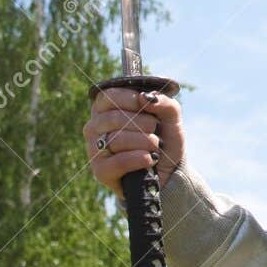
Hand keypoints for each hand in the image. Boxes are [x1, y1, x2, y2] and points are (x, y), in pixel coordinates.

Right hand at [83, 83, 185, 199]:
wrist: (170, 170)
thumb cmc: (165, 138)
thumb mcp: (171, 117)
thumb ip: (163, 102)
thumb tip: (145, 97)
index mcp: (106, 107)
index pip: (109, 95)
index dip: (131, 99)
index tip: (149, 107)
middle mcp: (95, 126)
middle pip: (114, 118)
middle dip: (143, 123)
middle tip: (155, 130)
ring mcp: (94, 149)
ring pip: (117, 139)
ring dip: (144, 142)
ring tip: (155, 146)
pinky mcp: (101, 170)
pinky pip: (119, 161)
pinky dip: (139, 159)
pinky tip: (150, 159)